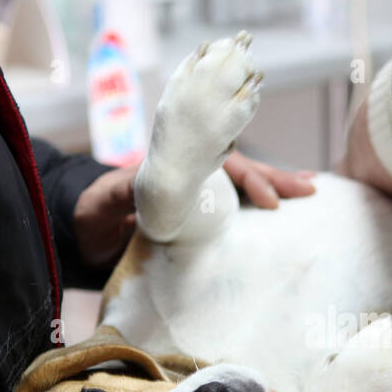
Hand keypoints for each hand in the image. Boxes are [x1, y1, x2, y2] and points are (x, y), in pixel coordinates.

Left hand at [71, 152, 317, 269]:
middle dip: (274, 178)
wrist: (82, 227)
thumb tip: (142, 189)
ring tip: (309, 189)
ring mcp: (196, 192)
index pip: (219, 163)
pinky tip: (285, 207)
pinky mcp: (198, 214)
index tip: (268, 199)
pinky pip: (235, 205)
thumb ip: (122, 194)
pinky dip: (261, 202)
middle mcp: (190, 174)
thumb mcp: (103, 202)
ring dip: (276, 186)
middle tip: (307, 189)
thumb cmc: (93, 211)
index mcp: (172, 166)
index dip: (247, 177)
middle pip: (240, 169)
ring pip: (243, 183)